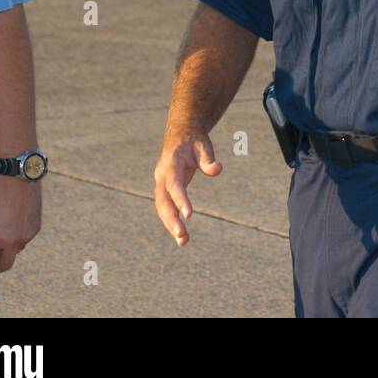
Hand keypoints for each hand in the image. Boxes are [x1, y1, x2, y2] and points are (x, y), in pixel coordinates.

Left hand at [0, 173, 41, 297]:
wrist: (16, 177)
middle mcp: (14, 240)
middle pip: (6, 264)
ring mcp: (27, 234)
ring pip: (17, 248)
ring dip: (10, 244)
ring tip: (6, 223)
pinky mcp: (37, 227)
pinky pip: (26, 237)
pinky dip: (19, 232)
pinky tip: (16, 217)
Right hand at [153, 131, 221, 246]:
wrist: (180, 136)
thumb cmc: (193, 142)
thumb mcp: (203, 145)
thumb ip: (208, 158)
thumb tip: (217, 170)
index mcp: (170, 164)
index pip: (174, 185)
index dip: (180, 200)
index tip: (188, 215)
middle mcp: (162, 176)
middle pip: (163, 201)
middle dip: (171, 219)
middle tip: (182, 236)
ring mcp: (161, 184)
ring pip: (162, 208)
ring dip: (170, 225)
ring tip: (183, 242)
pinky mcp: (165, 191)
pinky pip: (166, 208)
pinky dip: (172, 221)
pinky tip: (182, 236)